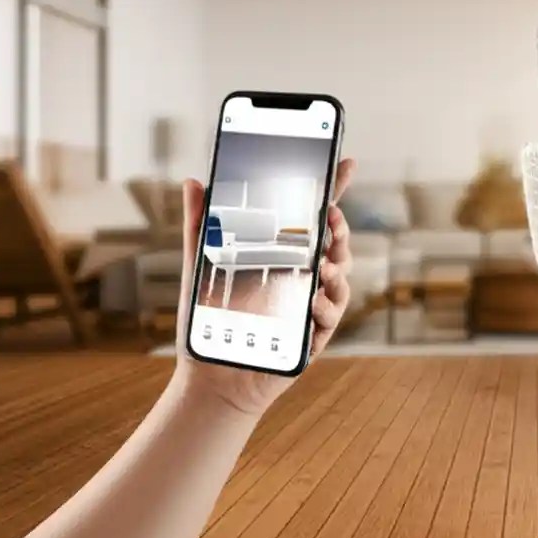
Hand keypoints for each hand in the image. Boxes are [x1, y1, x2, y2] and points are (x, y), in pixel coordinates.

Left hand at [171, 158, 356, 415]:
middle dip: (340, 229)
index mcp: (281, 256)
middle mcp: (302, 277)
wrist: (210, 375)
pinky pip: (330, 316)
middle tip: (331, 218)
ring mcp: (311, 306)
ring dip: (338, 267)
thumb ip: (200, 224)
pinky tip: (313, 300)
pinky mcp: (313, 336)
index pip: (311, 218)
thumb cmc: (209, 323)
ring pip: (340, 278)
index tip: (344, 162)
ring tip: (323, 264)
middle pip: (335, 245)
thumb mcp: (200, 267)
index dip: (331, 189)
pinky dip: (326, 305)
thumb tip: (193, 181)